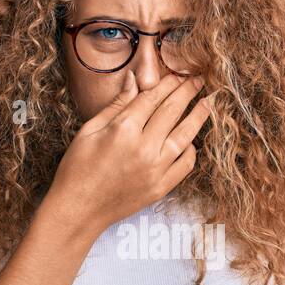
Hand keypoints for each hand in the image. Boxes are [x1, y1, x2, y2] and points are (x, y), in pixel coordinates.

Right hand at [45, 71, 215, 236]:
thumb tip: (133, 78)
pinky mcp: (160, 188)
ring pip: (185, 135)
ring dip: (199, 116)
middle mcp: (143, 148)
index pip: (153, 98)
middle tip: (199, 80)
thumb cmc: (76, 169)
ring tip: (208, 103)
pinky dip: (191, 150)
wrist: (78, 210)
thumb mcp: (90, 130)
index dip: (168, 83)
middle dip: (187, 92)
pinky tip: (190, 140)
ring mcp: (155, 169)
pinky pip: (185, 164)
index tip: (179, 74)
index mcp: (123, 129)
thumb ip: (116, 104)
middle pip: (172, 111)